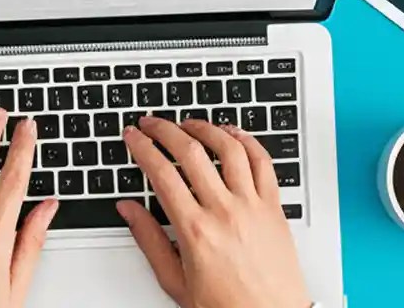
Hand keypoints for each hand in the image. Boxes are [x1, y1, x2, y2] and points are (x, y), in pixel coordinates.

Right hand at [118, 117, 310, 307]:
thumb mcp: (176, 281)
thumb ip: (149, 240)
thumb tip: (128, 210)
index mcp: (195, 231)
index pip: (161, 174)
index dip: (142, 148)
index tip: (133, 137)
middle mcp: (225, 212)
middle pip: (191, 152)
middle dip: (165, 129)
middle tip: (152, 123)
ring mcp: (253, 206)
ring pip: (229, 148)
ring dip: (205, 128)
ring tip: (189, 124)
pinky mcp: (275, 207)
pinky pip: (263, 162)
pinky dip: (246, 141)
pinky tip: (233, 134)